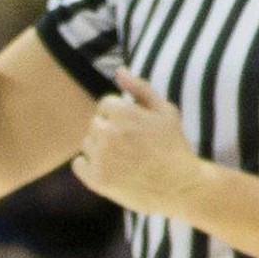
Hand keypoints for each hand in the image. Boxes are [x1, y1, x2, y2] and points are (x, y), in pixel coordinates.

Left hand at [72, 70, 207, 217]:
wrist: (179, 186)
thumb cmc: (174, 146)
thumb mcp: (165, 111)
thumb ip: (140, 88)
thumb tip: (118, 71)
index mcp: (125, 114)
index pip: (105, 104)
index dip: (120, 114)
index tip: (134, 127)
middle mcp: (109, 134)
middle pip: (95, 123)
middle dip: (109, 129)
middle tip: (130, 144)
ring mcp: (101, 158)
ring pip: (87, 143)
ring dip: (100, 147)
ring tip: (123, 157)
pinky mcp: (96, 179)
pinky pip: (78, 164)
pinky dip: (89, 165)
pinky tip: (110, 168)